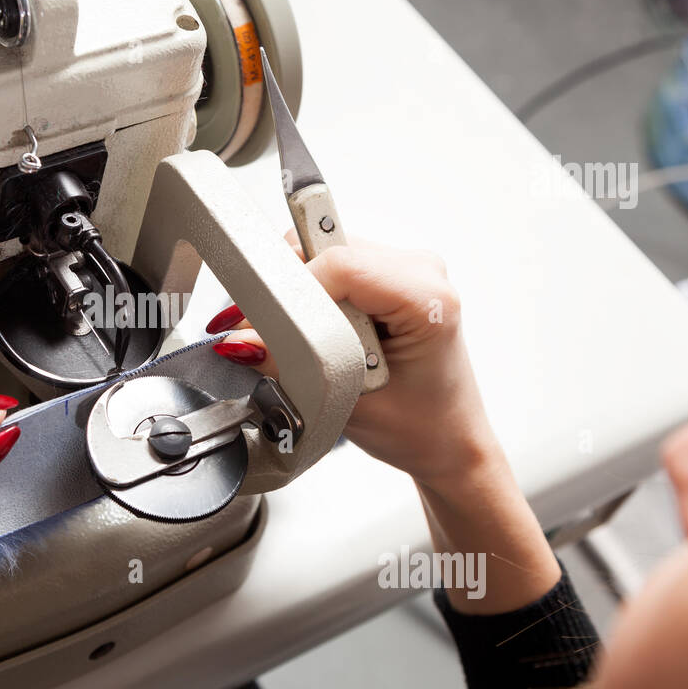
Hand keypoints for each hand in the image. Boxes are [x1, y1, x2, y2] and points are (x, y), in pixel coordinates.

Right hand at [208, 235, 561, 611]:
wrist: (450, 440)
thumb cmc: (421, 428)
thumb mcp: (349, 404)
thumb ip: (292, 367)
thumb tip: (237, 342)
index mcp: (427, 298)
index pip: (338, 264)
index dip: (292, 292)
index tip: (261, 328)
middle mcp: (422, 270)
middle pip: (327, 248)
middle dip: (290, 292)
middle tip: (275, 339)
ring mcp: (408, 266)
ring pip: (324, 252)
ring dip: (303, 295)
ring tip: (314, 344)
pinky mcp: (392, 273)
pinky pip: (336, 265)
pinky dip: (316, 296)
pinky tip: (327, 333)